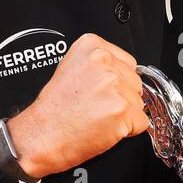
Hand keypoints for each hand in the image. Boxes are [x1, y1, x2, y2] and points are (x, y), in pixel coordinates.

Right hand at [6, 34, 147, 178]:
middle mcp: (103, 61)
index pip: (128, 63)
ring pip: (139, 103)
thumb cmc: (53, 110)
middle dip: (121, 98)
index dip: (116, 83)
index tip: (100, 92)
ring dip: (123, 115)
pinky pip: (142, 122)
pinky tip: (104, 128)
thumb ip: (99, 66)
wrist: (41, 136)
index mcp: (91, 46)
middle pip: (135, 83)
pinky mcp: (121, 109)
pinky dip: (127, 131)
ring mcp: (113, 85)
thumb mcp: (71, 69)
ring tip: (96, 117)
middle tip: (95, 107)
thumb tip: (124, 73)